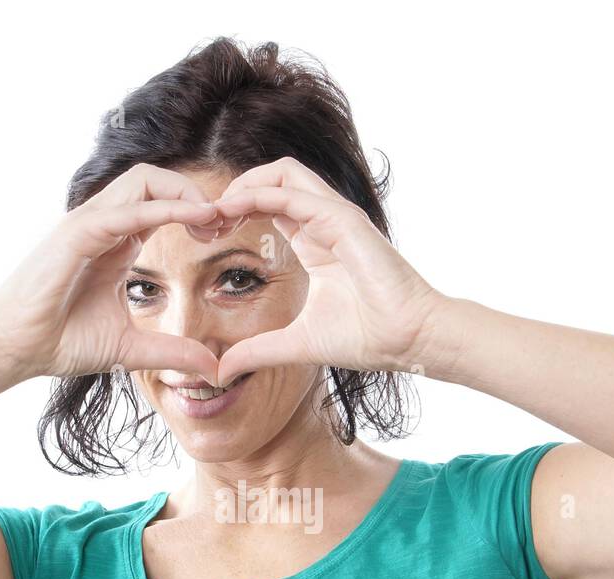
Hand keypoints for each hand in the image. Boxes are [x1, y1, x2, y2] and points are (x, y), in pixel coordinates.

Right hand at [0, 164, 223, 380]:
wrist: (16, 350)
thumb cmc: (62, 342)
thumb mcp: (132, 350)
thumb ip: (173, 352)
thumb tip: (213, 368)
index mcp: (116, 242)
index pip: (161, 203)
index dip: (197, 211)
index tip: (224, 236)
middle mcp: (103, 225)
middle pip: (155, 180)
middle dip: (196, 193)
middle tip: (225, 224)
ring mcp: (87, 226)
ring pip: (142, 181)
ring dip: (185, 194)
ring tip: (213, 220)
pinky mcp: (75, 236)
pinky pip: (124, 211)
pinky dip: (163, 210)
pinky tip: (193, 222)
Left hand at [209, 157, 453, 384]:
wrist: (409, 341)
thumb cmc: (368, 338)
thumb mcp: (296, 344)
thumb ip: (258, 351)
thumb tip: (222, 370)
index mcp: (314, 241)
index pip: (268, 204)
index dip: (233, 213)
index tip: (206, 237)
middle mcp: (324, 221)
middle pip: (272, 178)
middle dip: (233, 191)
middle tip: (204, 221)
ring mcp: (335, 216)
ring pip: (282, 173)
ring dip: (242, 185)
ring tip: (215, 211)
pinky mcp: (344, 220)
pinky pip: (294, 192)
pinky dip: (259, 194)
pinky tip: (232, 210)